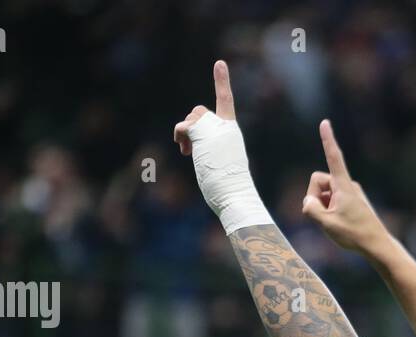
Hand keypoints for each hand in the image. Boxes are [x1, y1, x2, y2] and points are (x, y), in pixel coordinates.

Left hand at [172, 60, 270, 234]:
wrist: (235, 193)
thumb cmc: (230, 187)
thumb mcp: (222, 162)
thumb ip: (211, 146)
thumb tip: (189, 146)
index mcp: (231, 132)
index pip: (226, 101)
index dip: (222, 82)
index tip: (219, 63)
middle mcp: (224, 125)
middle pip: (199, 112)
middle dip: (192, 127)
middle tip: (189, 150)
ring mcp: (214, 128)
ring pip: (191, 118)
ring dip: (185, 133)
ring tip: (188, 152)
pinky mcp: (202, 132)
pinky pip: (182, 127)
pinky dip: (180, 137)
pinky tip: (185, 152)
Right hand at [301, 120, 387, 254]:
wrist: (376, 245)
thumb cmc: (354, 234)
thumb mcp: (326, 224)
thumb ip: (311, 209)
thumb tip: (308, 202)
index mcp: (343, 186)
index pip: (334, 157)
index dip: (327, 139)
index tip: (325, 122)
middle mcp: (348, 185)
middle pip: (318, 181)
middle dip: (315, 197)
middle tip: (324, 217)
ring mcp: (350, 192)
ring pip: (324, 193)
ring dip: (323, 206)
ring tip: (335, 222)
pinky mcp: (351, 200)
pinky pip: (332, 200)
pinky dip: (329, 210)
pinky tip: (339, 223)